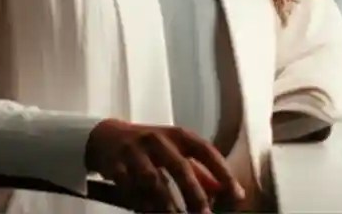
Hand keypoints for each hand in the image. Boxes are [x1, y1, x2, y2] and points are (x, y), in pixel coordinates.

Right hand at [85, 119, 243, 212]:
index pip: (205, 150)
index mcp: (178, 135)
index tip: (235, 193)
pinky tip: (147, 211)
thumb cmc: (148, 147)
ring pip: (152, 180)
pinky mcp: (115, 164)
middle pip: (179, 167)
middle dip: (194, 193)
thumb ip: (198, 171)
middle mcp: (158, 139)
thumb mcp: (175, 152)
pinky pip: (128, 186)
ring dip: (165, 203)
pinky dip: (139, 201)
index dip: (222, 171)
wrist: (106, 137)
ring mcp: (135, 150)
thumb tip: (222, 190)